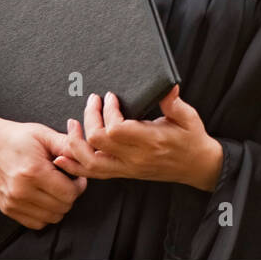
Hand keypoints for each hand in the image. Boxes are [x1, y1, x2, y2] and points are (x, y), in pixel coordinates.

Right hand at [0, 119, 87, 230]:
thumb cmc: (19, 138)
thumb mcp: (44, 135)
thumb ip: (68, 145)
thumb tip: (88, 152)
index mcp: (33, 171)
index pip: (69, 193)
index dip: (79, 185)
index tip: (76, 176)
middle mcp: (21, 190)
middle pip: (63, 207)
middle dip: (70, 195)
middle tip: (67, 181)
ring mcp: (13, 202)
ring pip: (52, 218)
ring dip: (59, 205)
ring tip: (55, 188)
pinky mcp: (8, 209)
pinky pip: (36, 223)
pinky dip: (45, 214)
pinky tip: (44, 197)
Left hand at [54, 87, 222, 189]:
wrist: (198, 166)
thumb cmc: (192, 139)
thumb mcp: (188, 117)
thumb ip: (173, 102)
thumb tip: (168, 85)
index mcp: (150, 141)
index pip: (115, 129)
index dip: (107, 112)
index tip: (110, 97)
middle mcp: (135, 157)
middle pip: (98, 142)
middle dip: (90, 118)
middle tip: (93, 101)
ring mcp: (127, 168)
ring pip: (90, 162)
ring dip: (76, 143)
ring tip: (72, 124)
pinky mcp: (124, 173)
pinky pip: (94, 174)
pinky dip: (75, 166)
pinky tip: (62, 157)